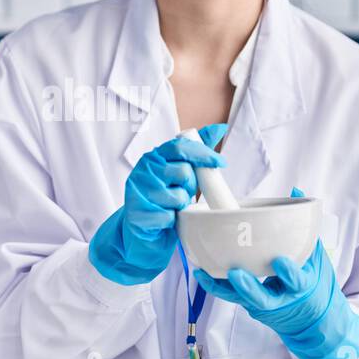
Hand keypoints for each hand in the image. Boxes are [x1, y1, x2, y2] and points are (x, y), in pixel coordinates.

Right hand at [88, 123, 227, 284]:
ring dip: (180, 206)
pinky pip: (169, 217)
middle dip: (190, 186)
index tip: (220, 163)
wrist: (138, 231)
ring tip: (170, 207)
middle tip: (181, 192)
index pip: (181, 147)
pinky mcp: (139, 214)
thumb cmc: (161, 198)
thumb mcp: (178, 171)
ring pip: (179, 197)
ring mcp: (138, 192)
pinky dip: (171, 221)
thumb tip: (219, 128)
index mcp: (153, 158)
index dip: (203, 154)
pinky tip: (162, 220)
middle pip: (184, 172)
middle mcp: (144, 171)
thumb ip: (196, 151)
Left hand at [192, 186, 358, 358]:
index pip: (297, 281)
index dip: (289, 273)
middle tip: (235, 273)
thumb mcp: (318, 257)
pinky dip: (215, 286)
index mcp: (302, 286)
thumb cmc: (316, 284)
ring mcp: (263, 306)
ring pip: (241, 299)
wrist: (313, 322)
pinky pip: (231, 297)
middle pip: (262, 298)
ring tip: (204, 272)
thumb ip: (306, 227)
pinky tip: (201, 273)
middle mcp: (281, 299)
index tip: (280, 261)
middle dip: (248, 287)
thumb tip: (296, 191)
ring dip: (222, 286)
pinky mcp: (250, 307)